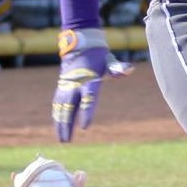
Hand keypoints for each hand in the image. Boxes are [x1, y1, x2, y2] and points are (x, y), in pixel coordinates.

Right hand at [53, 28, 124, 142]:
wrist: (79, 46)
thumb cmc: (98, 57)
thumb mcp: (108, 61)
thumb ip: (117, 68)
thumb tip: (130, 69)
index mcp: (88, 80)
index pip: (88, 99)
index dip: (87, 112)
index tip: (85, 127)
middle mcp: (75, 85)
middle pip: (70, 108)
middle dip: (67, 125)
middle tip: (67, 141)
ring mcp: (66, 87)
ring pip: (61, 108)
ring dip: (60, 124)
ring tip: (62, 139)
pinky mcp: (62, 88)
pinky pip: (58, 105)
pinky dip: (57, 116)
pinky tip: (58, 128)